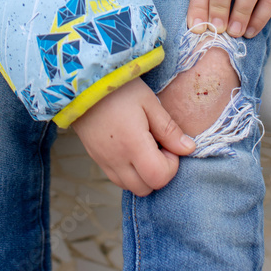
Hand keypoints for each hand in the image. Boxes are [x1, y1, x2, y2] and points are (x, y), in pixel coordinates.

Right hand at [71, 77, 194, 195]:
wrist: (82, 82)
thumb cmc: (118, 88)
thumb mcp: (148, 101)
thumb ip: (168, 129)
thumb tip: (188, 149)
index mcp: (132, 145)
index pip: (159, 177)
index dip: (171, 165)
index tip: (168, 145)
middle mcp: (116, 159)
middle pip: (145, 189)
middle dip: (158, 173)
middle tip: (158, 146)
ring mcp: (103, 161)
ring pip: (129, 186)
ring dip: (142, 175)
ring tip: (144, 147)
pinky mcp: (95, 157)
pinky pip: (116, 177)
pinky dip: (128, 171)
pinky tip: (130, 147)